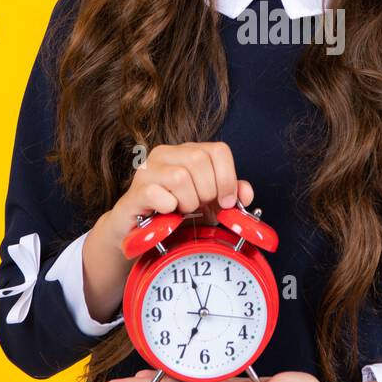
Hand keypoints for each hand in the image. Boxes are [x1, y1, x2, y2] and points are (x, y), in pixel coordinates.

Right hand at [99, 142, 255, 249]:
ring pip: (180, 176)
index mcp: (187, 151)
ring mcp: (147, 170)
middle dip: (207, 191)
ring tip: (181, 210)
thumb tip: (246, 193)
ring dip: (188, 201)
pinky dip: (169, 208)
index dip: (228, 178)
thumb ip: (230, 193)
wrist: (140, 232)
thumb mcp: (210, 203)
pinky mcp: (135, 190)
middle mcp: (166, 154)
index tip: (225, 201)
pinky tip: (166, 213)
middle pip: (200, 160)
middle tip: (199, 206)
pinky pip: (158, 194)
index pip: (218, 150)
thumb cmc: (176, 213)